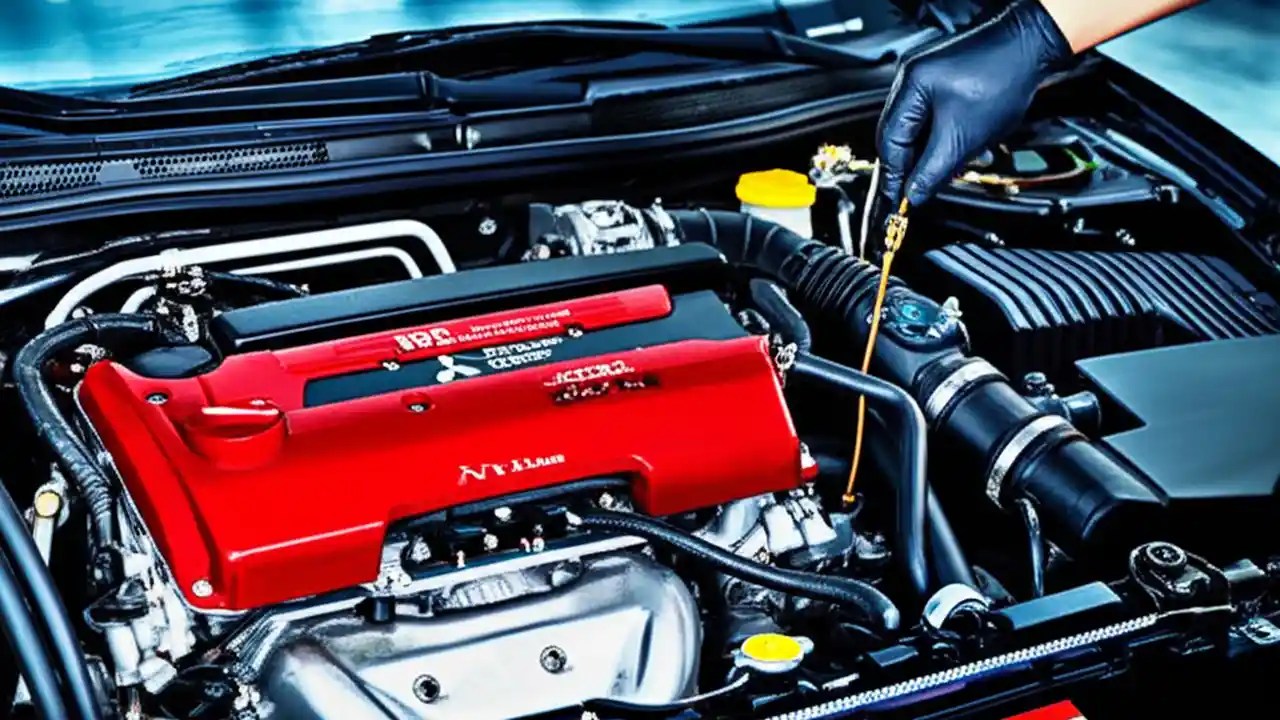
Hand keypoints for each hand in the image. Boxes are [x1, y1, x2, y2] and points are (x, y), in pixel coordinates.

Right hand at [876, 0, 1071, 207]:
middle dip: (912, 165)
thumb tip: (915, 194)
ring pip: (919, 129)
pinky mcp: (948, 80)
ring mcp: (930, 76)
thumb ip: (933, 171)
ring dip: (931, 153)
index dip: (894, 175)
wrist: (1034, 49)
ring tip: (944, 172)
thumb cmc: (1003, 78)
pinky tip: (957, 151)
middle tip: (917, 191)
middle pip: (900, 135)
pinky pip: (935, 118)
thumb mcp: (962, 138)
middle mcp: (914, 77)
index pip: (890, 141)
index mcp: (910, 85)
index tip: (898, 200)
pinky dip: (944, 138)